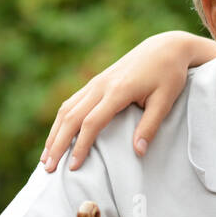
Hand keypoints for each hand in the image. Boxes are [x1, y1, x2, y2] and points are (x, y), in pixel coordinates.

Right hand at [42, 31, 213, 171]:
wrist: (165, 47)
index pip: (92, 122)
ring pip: (66, 109)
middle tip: (49, 169)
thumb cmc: (169, 75)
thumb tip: (138, 152)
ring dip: (54, 134)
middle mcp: (101, 85)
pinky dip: (60, 121)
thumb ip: (150, 126)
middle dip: (58, 144)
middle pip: (71, 117)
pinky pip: (71, 102)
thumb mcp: (165, 100)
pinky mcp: (95, 82)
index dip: (81, 146)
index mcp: (118, 90)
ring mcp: (96, 83)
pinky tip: (56, 135)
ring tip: (46, 158)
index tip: (73, 167)